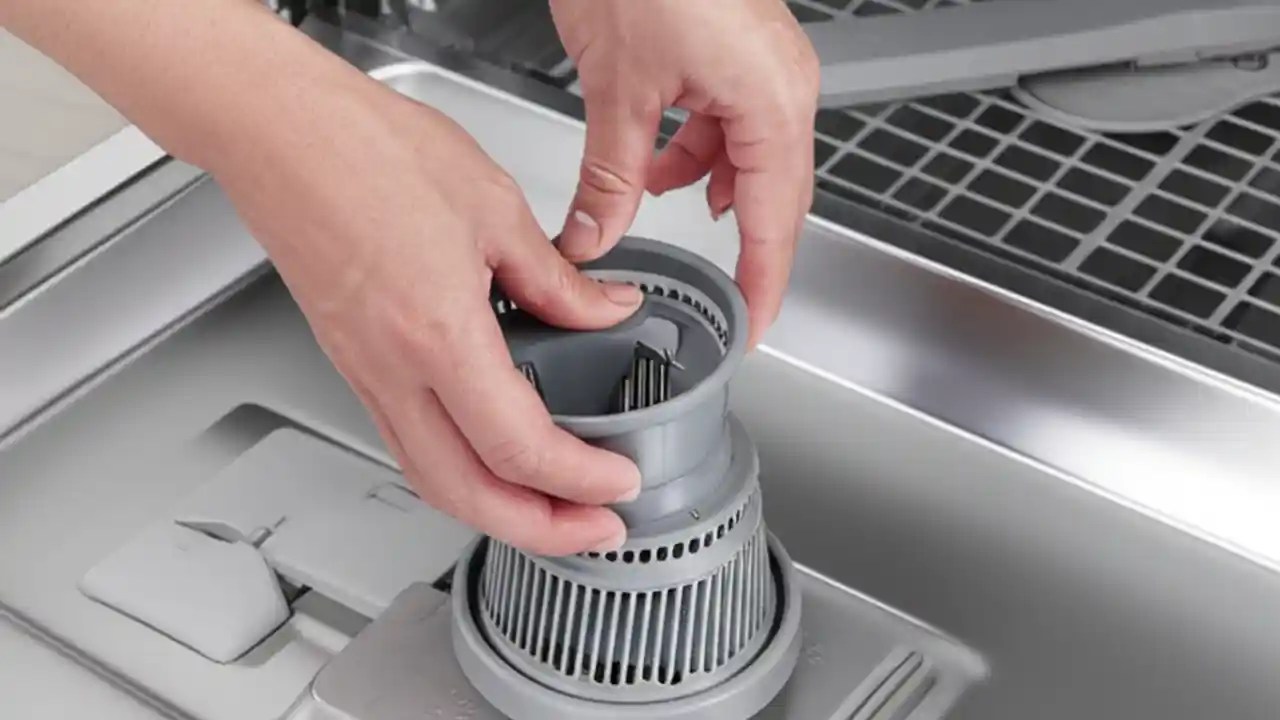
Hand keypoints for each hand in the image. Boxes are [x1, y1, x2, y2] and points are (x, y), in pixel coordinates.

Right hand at [213, 77, 643, 555]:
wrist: (276, 129)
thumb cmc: (364, 149)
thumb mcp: (494, 208)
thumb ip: (558, 278)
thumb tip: (607, 308)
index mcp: (438, 334)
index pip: (519, 446)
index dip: (579, 480)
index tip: (619, 482)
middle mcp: (392, 370)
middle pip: (467, 494)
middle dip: (539, 529)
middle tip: (592, 530)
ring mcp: (364, 372)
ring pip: (430, 478)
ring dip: (495, 509)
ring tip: (549, 506)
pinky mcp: (350, 360)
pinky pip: (406, 442)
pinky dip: (456, 471)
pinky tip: (488, 454)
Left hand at [550, 0, 819, 346]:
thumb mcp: (617, 88)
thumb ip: (610, 176)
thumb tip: (595, 235)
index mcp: (770, 99)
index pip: (775, 218)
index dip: (764, 279)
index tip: (756, 325)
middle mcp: (782, 83)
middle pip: (774, 193)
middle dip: (743, 244)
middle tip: (725, 299)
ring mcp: (767, 65)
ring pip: (750, 157)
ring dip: (706, 188)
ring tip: (657, 203)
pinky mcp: (743, 50)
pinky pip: (733, 122)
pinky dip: (698, 149)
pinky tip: (661, 157)